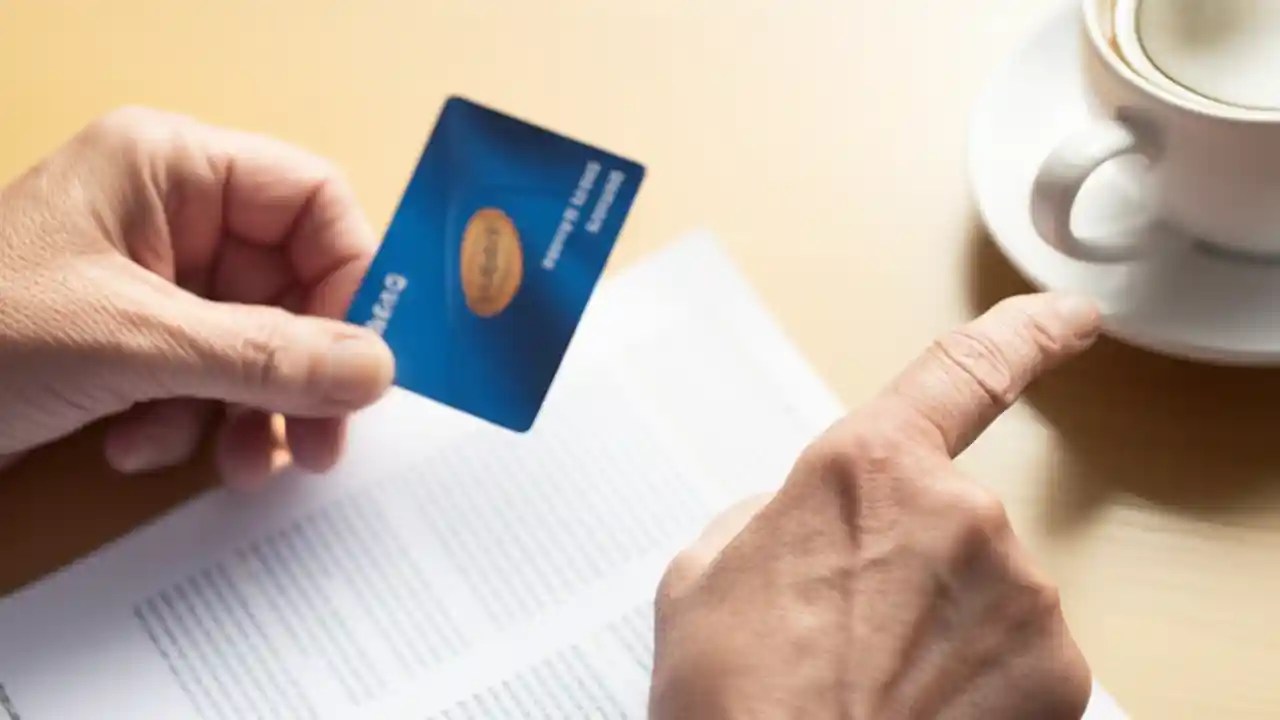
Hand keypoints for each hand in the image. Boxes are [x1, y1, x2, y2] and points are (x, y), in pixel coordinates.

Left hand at [0, 107, 391, 486]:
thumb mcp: (133, 344)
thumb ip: (266, 356)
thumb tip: (379, 371)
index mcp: (171, 167)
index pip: (312, 200)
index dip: (351, 275)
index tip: (365, 360)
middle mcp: (172, 213)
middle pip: (293, 284)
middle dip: (299, 371)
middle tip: (320, 443)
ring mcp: (153, 277)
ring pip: (257, 341)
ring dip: (248, 410)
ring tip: (232, 464)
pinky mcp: (135, 337)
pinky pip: (208, 375)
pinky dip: (190, 421)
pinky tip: (136, 446)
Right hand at [651, 294, 1099, 718]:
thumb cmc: (732, 702)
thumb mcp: (702, 581)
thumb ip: (765, 517)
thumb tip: (796, 519)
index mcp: (864, 470)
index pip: (966, 370)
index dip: (1028, 334)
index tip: (1071, 321)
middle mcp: (958, 512)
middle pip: (948, 518)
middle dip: (906, 565)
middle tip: (846, 632)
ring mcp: (1017, 592)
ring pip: (985, 592)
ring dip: (942, 627)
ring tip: (871, 682)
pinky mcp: (1057, 670)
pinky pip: (1021, 655)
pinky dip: (982, 681)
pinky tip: (920, 710)